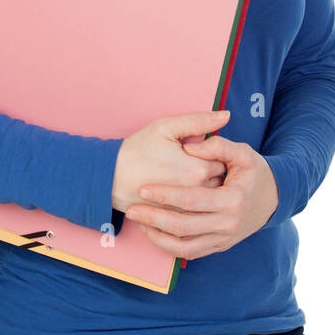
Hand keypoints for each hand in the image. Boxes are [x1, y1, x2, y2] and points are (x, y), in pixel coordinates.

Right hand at [111, 111, 228, 212]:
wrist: (108, 177)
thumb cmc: (137, 150)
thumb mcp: (166, 127)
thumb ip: (200, 121)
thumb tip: (226, 115)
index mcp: (197, 169)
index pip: (223, 161)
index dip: (214, 153)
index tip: (199, 149)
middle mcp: (194, 193)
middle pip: (219, 182)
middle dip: (213, 172)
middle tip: (193, 162)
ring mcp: (185, 210)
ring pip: (209, 199)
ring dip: (205, 189)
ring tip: (186, 176)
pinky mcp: (174, 220)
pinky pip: (195, 212)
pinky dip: (193, 203)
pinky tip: (181, 191)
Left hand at [124, 133, 278, 259]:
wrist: (273, 198)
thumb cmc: (254, 172)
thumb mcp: (243, 152)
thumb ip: (218, 146)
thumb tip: (191, 148)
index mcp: (233, 200)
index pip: (192, 201)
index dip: (165, 195)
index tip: (144, 189)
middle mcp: (228, 224)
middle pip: (183, 227)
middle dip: (153, 219)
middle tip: (131, 209)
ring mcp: (223, 239)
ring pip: (183, 247)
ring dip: (157, 237)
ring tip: (139, 223)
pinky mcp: (219, 247)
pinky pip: (189, 253)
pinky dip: (168, 246)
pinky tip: (154, 233)